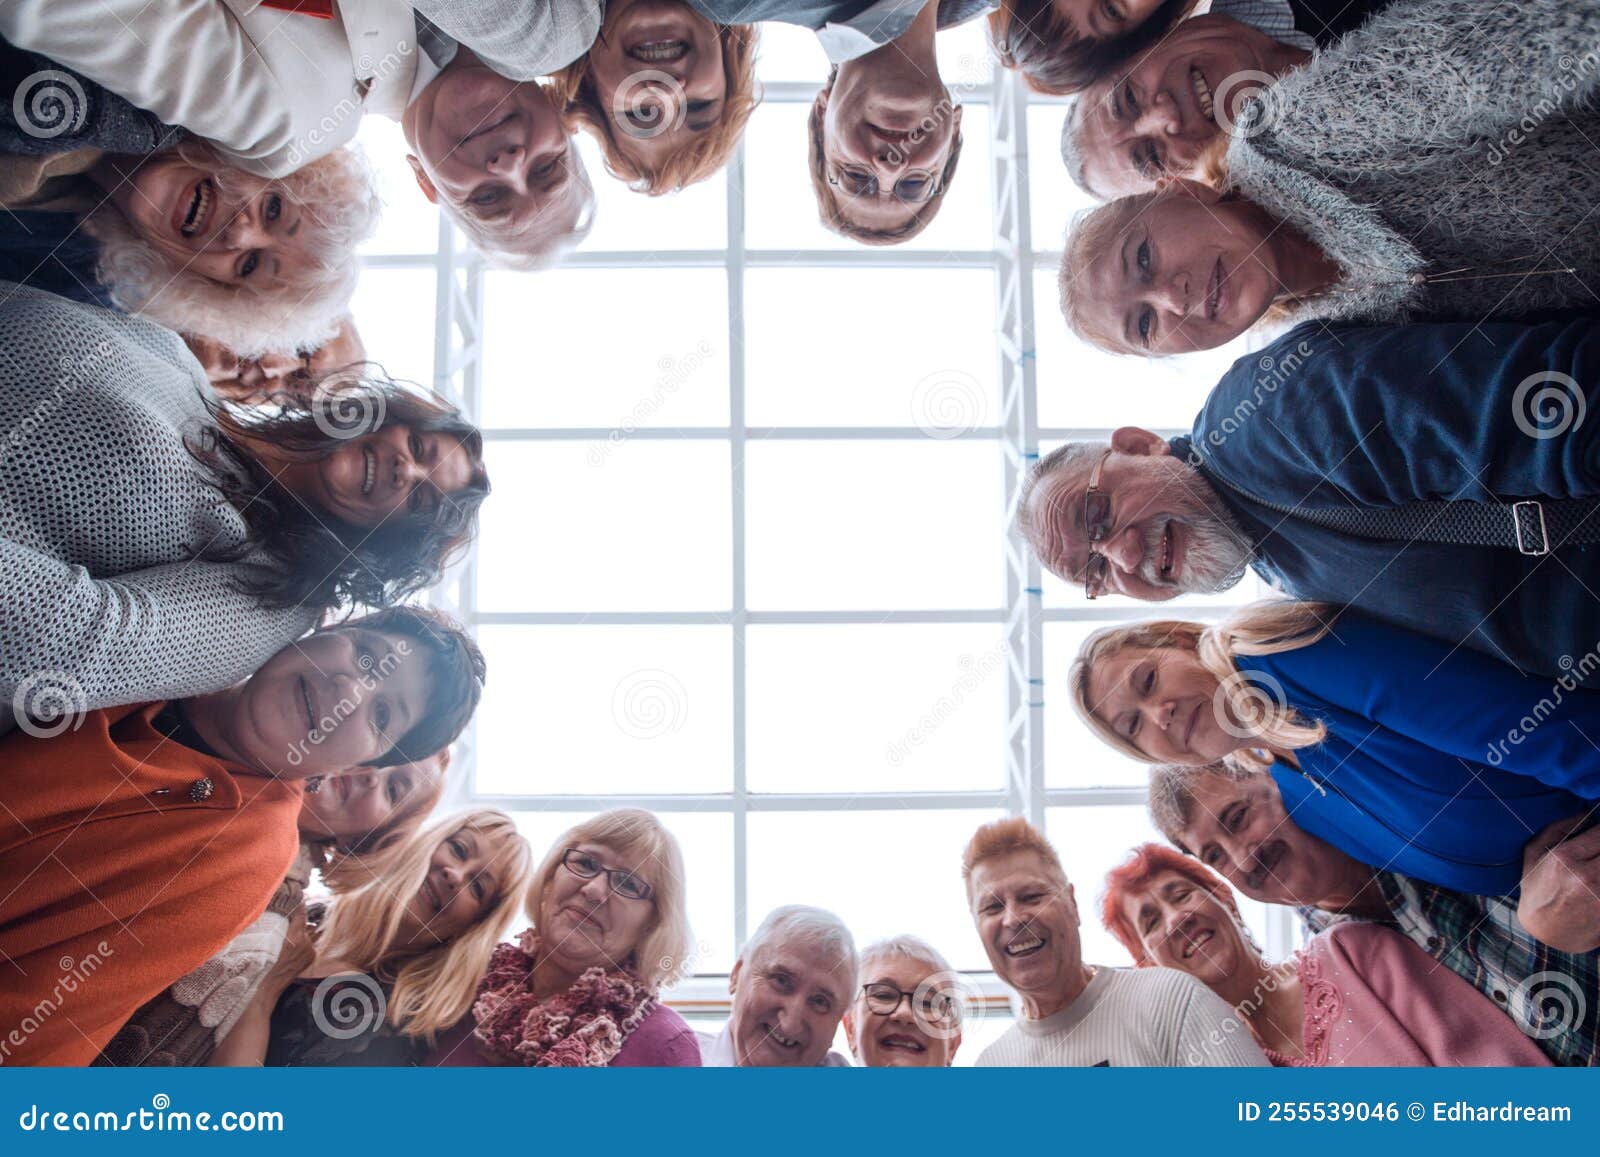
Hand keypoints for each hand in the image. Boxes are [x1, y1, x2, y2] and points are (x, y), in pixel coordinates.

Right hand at [266, 903, 316, 989]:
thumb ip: (280, 928)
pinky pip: (308, 945)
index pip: (300, 915)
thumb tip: (288, 916)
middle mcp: (305, 944)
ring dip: (299, 936)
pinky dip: (302, 945)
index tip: (299, 898)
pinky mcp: (311, 957)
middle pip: (303, 925)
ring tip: (287, 944)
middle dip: (296, 923)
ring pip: (306, 936)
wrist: (270, 985)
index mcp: (294, 938)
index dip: (299, 905)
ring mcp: (310, 951)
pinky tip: (292, 952)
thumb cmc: (264, 964)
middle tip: (288, 924)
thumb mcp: (268, 942)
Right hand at [1517, 814, 1599, 952]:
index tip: (1599, 832)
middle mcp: (1586, 876)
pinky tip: (1598, 880)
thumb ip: (1556, 828)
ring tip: (1596, 864)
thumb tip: (1583, 811)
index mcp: (1564, 859)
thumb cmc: (1539, 889)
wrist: (1547, 932)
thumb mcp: (1534, 854)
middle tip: (1597, 852)